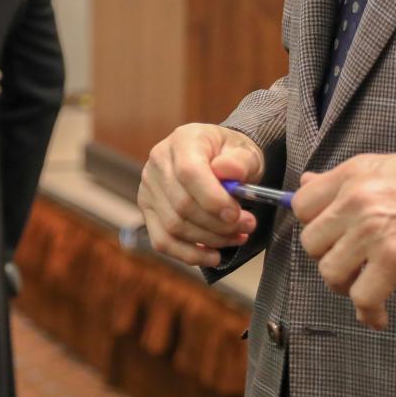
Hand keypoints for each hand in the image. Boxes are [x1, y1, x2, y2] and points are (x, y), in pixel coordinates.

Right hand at [137, 123, 266, 267]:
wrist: (219, 159)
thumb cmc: (232, 157)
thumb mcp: (246, 152)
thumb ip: (240, 162)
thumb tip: (227, 172)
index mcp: (183, 140)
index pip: (188, 172)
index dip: (212, 199)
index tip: (236, 215)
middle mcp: (159, 162)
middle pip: (182, 204)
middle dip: (218, 224)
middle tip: (247, 226)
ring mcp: (149, 187)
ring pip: (174, 227)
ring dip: (210, 240)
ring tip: (237, 236)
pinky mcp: (148, 210)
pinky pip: (162, 241)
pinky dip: (189, 254)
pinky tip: (213, 255)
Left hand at [291, 152, 395, 329]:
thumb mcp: (385, 167)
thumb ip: (342, 180)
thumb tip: (306, 185)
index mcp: (353, 174)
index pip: (302, 205)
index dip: (314, 226)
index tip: (330, 237)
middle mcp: (358, 200)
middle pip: (311, 243)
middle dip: (328, 258)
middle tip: (351, 264)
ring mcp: (374, 231)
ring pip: (330, 273)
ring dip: (345, 286)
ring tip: (365, 285)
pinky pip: (363, 297)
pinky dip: (369, 313)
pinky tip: (378, 315)